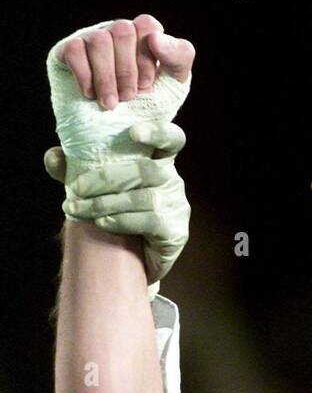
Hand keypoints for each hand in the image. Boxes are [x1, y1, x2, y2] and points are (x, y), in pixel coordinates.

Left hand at [44, 121, 189, 285]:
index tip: (133, 132)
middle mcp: (172, 180)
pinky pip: (148, 221)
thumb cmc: (118, 214)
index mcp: (159, 161)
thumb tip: (53, 156)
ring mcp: (177, 207)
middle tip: (76, 188)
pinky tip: (102, 223)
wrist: (136, 260)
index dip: (157, 132)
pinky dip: (121, 221)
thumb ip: (75, 169)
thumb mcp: (95, 188)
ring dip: (104, 203)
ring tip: (78, 210)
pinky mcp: (176, 232)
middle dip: (105, 178)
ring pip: (142, 198)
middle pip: (144, 170)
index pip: (171, 139)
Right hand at [47, 17, 193, 174]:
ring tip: (110, 105)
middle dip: (128, 71)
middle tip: (128, 98)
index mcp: (142, 40)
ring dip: (107, 78)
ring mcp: (90, 41)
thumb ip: (179, 58)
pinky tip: (89, 95)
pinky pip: (75, 50)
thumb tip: (157, 38)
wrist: (115, 149)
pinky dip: (85, 76)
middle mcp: (116, 36)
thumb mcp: (173, 89)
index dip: (147, 57)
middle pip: (122, 30)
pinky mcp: (67, 53)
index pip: (147, 25)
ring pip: (99, 40)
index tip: (147, 86)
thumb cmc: (146, 117)